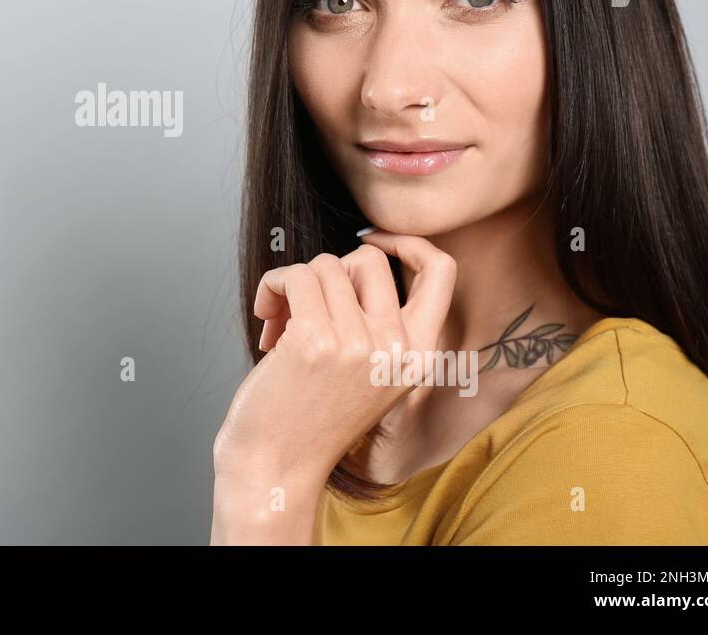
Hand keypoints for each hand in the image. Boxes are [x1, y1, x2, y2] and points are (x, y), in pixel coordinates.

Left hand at [212, 231, 455, 526]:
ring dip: (291, 286)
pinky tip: (265, 319)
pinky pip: (294, 276)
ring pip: (323, 266)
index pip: (441, 272)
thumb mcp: (368, 373)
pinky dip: (272, 286)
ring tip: (279, 325)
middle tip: (304, 308)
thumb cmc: (310, 417)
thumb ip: (377, 323)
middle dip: (328, 272)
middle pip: (367, 260)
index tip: (370, 240)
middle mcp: (396, 349)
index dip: (407, 243)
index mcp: (418, 357)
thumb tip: (352, 259)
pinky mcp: (315, 339)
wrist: (275, 467)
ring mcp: (359, 344)